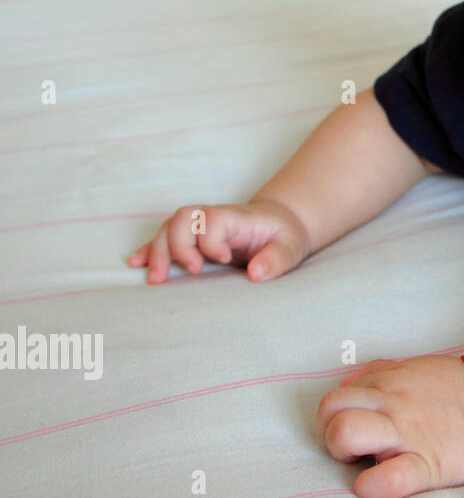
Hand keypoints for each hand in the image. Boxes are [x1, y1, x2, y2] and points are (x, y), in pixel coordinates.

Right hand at [125, 198, 310, 283]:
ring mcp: (200, 227)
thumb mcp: (292, 247)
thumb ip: (278, 259)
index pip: (213, 220)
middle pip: (182, 219)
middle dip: (178, 245)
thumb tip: (255, 274)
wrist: (279, 224)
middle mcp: (213, 218)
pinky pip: (164, 239)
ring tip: (156, 280)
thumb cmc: (284, 236)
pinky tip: (137, 264)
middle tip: (192, 271)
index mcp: (237, 218)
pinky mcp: (192, 238)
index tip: (224, 259)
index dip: (212, 240)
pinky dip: (150, 251)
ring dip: (158, 252)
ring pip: (168, 229)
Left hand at [317, 355, 463, 497]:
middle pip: (331, 409)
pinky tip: (374, 484)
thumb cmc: (461, 390)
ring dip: (342, 450)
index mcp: (392, 382)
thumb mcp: (417, 367)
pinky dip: (370, 486)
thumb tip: (353, 383)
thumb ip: (384, 372)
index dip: (340, 411)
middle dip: (330, 429)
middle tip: (352, 444)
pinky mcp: (426, 465)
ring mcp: (406, 433)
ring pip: (344, 433)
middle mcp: (393, 404)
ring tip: (362, 459)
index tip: (357, 422)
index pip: (341, 392)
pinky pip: (385, 480)